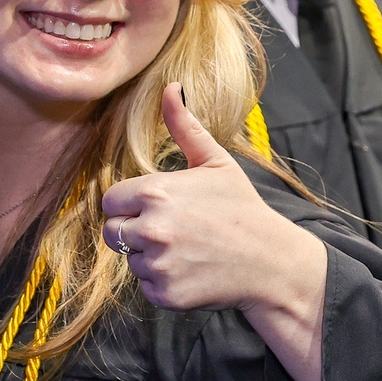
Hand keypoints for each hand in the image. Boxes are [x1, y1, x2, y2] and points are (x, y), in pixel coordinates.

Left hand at [101, 85, 327, 380]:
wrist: (270, 261)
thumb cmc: (241, 208)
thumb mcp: (215, 162)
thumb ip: (184, 126)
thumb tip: (171, 87)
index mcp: (155, 192)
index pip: (111, 201)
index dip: (129, 204)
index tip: (154, 208)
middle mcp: (151, 228)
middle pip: (113, 232)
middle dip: (134, 231)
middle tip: (170, 231)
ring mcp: (157, 263)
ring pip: (130, 260)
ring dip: (149, 257)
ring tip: (186, 249)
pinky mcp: (165, 293)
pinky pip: (146, 286)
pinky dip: (163, 282)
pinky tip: (191, 270)